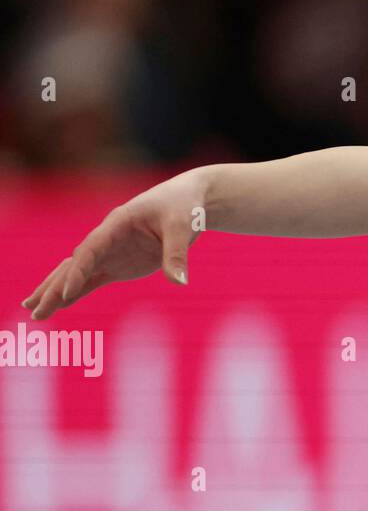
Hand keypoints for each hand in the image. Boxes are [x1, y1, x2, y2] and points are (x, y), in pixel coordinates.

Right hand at [21, 169, 209, 320]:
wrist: (191, 199)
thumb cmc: (184, 206)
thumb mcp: (182, 226)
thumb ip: (177, 254)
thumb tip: (179, 282)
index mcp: (118, 222)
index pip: (91, 250)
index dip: (77, 271)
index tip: (65, 293)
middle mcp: (108, 238)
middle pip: (75, 264)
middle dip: (53, 286)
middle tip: (32, 308)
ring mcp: (112, 251)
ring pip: (78, 273)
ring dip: (56, 291)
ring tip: (33, 311)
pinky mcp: (120, 263)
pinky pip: (93, 279)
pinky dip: (76, 292)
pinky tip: (58, 305)